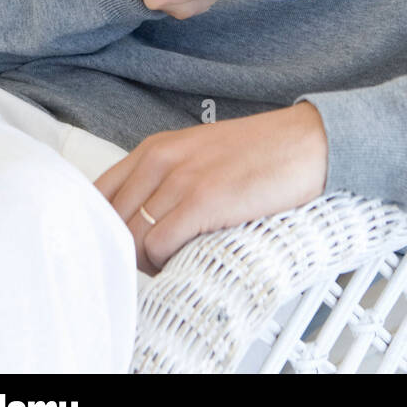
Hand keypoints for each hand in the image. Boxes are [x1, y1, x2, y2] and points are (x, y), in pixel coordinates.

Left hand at [93, 102, 328, 274]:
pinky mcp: (202, 201)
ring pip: (131, 237)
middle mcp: (160, 159)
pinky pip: (157, 246)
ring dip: (147, 261)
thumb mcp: (199, 156)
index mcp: (155, 148)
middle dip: (127, 248)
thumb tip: (139, 223)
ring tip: (174, 260)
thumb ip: (165, 181)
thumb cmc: (260, 154)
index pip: (98, 193)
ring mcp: (180, 179)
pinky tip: (187, 258)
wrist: (308, 144)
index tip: (121, 244)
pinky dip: (165, 263)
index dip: (102, 226)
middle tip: (155, 259)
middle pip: (111, 220)